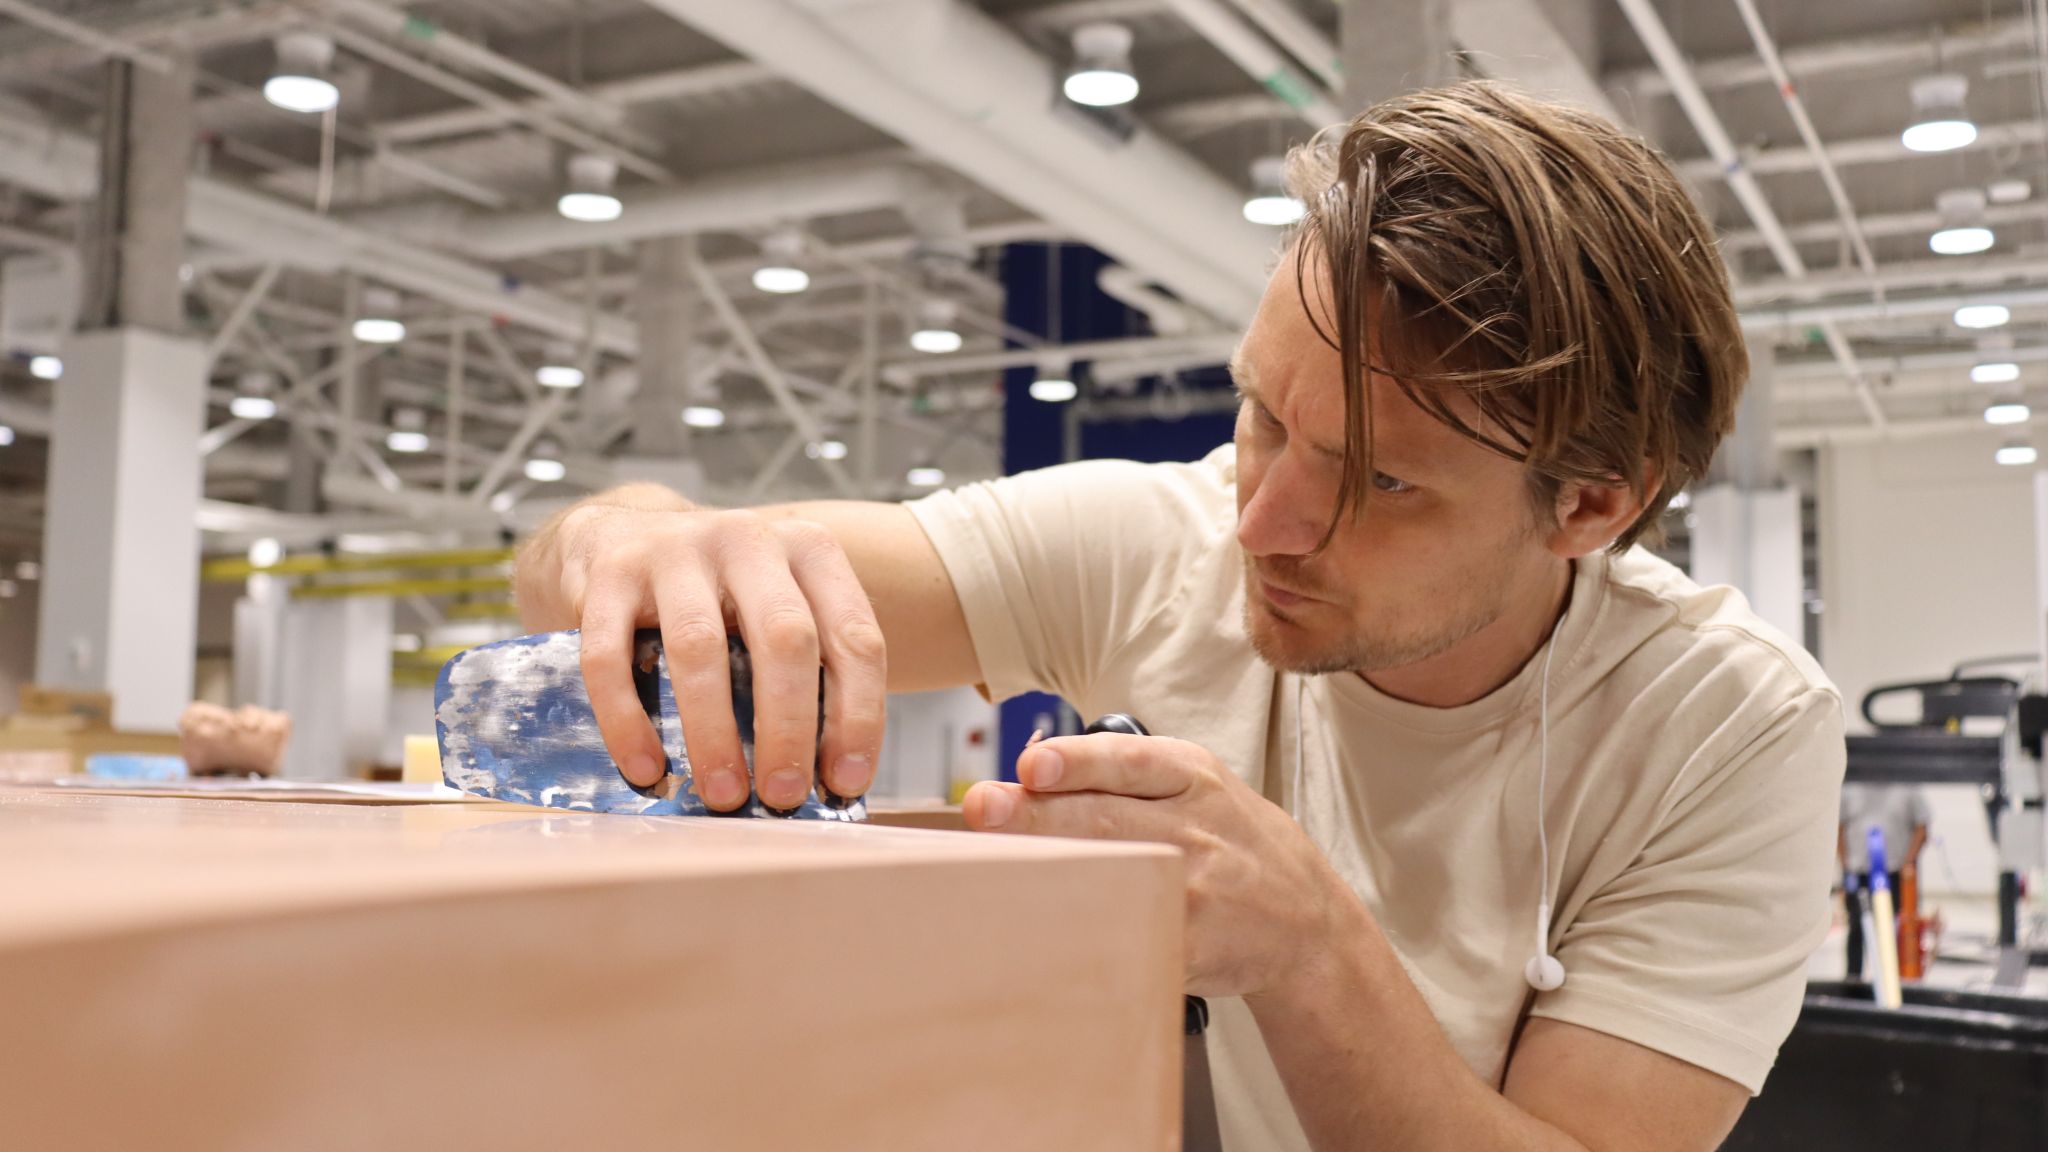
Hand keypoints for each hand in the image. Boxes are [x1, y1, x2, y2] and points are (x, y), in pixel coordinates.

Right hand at [520, 492, 887, 811]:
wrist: (622, 533)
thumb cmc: (721, 598)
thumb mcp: (778, 610)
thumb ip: (806, 675)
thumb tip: (822, 782)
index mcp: (810, 550)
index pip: (854, 637)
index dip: (857, 717)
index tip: (843, 784)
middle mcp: (749, 540)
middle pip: (785, 637)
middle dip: (789, 729)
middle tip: (782, 796)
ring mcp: (675, 549)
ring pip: (699, 648)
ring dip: (713, 734)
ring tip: (723, 794)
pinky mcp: (610, 573)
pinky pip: (612, 657)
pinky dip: (628, 721)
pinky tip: (645, 768)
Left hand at [963, 734, 1356, 996]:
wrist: (1306, 920)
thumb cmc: (1232, 840)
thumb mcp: (1196, 785)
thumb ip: (1121, 773)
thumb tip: (1029, 770)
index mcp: (1193, 777)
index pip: (1129, 762)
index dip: (1078, 763)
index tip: (1031, 767)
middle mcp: (1196, 828)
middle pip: (1106, 819)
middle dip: (1039, 815)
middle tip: (985, 808)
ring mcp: (1196, 890)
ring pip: (1112, 878)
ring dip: (1048, 872)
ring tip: (993, 865)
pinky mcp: (1191, 945)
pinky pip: (1129, 936)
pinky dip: (1082, 931)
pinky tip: (1036, 926)